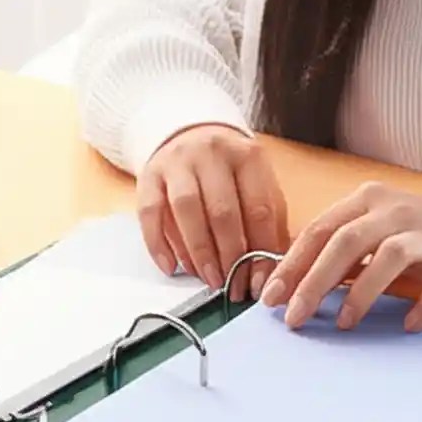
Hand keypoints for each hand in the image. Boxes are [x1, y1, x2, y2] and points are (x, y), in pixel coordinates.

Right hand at [138, 124, 289, 299]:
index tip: (259, 283)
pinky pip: (150, 213)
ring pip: (187, 210)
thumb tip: (272, 268)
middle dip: (229, 257)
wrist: (188, 134)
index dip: (260, 252)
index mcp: (247, 156)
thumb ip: (267, 220)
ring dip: (199, 252)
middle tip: (232, 288)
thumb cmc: (228, 170)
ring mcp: (177, 162)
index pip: (258, 209)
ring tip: (209, 280)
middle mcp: (212, 153)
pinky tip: (171, 267)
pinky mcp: (149, 175)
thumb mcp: (256, 184)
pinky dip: (159, 243)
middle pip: (222, 212)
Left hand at [260, 182, 421, 331]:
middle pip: (348, 242)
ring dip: (361, 293)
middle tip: (296, 317)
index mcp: (366, 201)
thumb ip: (333, 252)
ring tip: (343, 322)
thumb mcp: (369, 231)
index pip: (320, 230)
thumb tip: (289, 285)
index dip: (292, 265)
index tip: (271, 297)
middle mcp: (395, 212)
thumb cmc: (410, 233)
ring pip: (390, 258)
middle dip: (316, 282)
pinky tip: (407, 324)